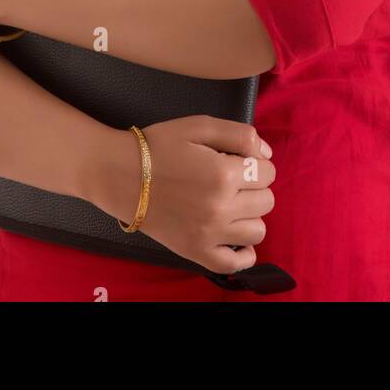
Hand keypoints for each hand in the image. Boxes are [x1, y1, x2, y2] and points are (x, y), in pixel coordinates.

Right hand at [87, 116, 275, 277]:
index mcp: (223, 173)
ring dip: (250, 214)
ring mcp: (209, 234)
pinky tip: (235, 236)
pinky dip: (244, 252)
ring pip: (258, 230)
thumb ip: (239, 134)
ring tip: (230, 202)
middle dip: (255, 185)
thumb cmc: (159, 146)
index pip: (268, 172)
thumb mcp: (199, 126)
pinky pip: (236, 263)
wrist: (121, 175)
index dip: (256, 162)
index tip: (238, 159)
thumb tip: (266, 153)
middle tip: (232, 178)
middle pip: (266, 200)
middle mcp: (221, 207)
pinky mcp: (196, 252)